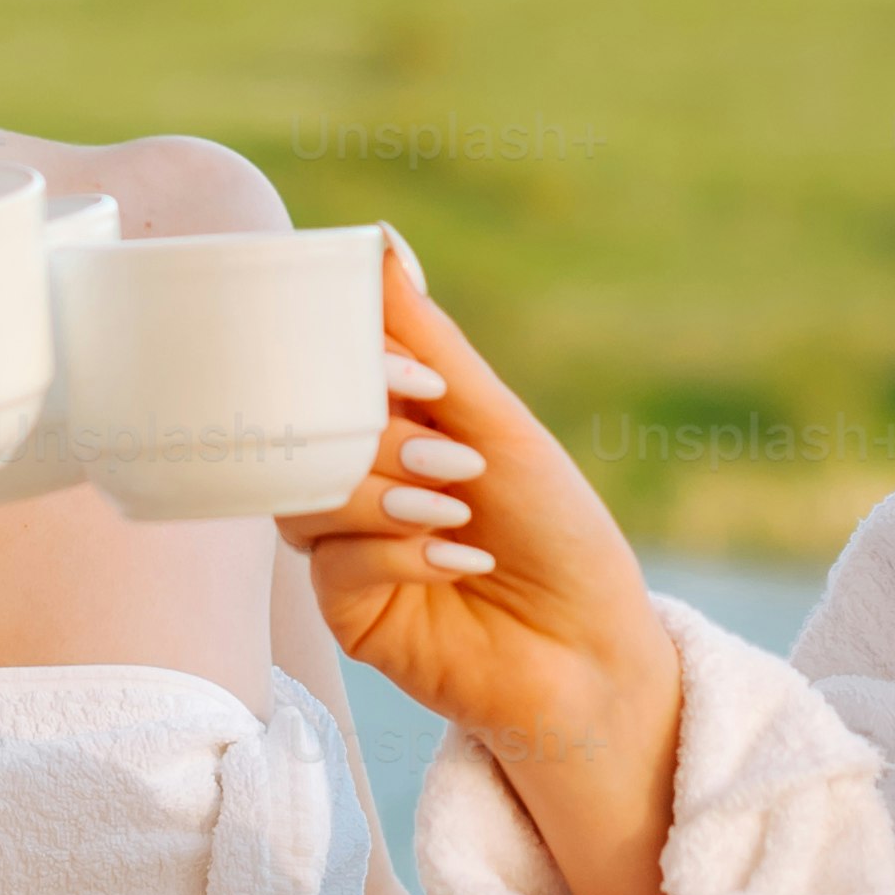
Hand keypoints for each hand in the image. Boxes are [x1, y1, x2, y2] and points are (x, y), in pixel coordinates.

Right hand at [286, 242, 678, 894]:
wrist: (592, 651)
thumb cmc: (558, 531)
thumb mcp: (498, 425)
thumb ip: (430, 344)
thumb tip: (381, 243)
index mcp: (389, 423)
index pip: (324, 369)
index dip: (343, 358)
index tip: (407, 372)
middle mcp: (357, 478)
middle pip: (302, 432)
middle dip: (369, 432)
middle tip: (439, 442)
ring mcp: (346, 544)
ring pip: (306, 496)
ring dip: (383, 494)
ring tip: (457, 509)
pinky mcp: (346, 610)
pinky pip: (333, 561)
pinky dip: (397, 551)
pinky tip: (461, 562)